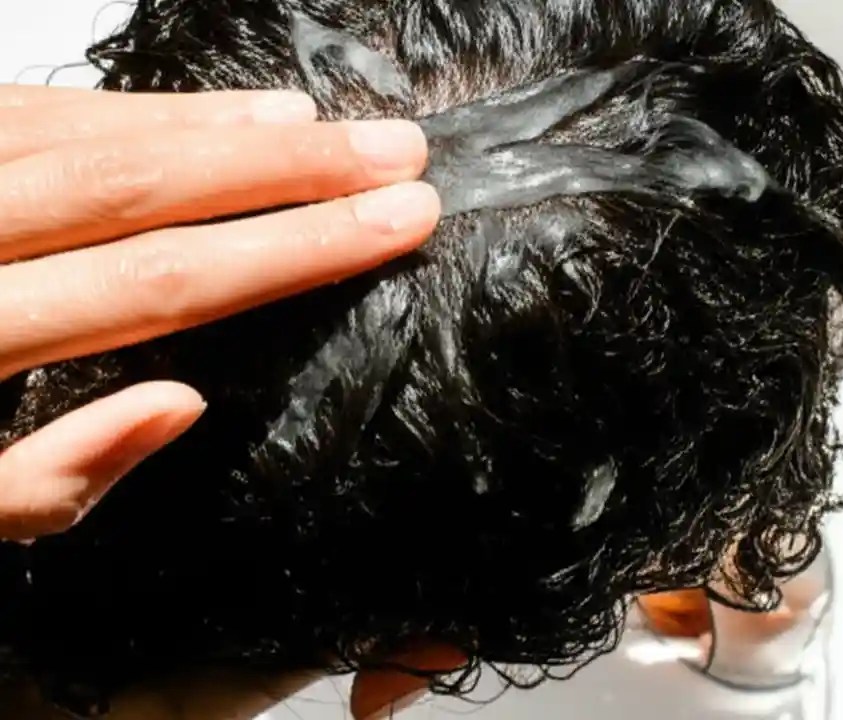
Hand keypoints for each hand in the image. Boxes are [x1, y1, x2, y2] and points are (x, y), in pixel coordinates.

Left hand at [0, 83, 437, 541]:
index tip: (395, 222)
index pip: (162, 285)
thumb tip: (180, 403)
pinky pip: (25, 109)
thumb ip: (44, 479)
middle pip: (138, 189)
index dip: (290, 250)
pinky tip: (203, 111)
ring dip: (216, 126)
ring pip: (86, 133)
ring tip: (318, 126)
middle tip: (394, 151)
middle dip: (284, 170)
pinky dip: (125, 107)